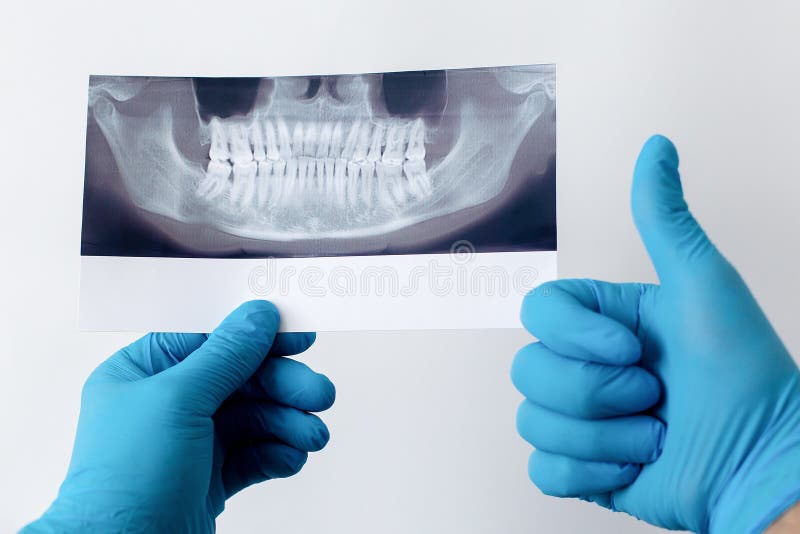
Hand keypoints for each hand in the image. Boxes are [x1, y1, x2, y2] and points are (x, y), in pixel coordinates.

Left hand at [24, 300, 334, 532]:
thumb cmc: (128, 481)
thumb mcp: (178, 401)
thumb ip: (225, 355)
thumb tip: (259, 314)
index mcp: (143, 373)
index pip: (209, 337)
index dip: (256, 333)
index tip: (299, 334)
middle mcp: (167, 404)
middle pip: (241, 378)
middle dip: (284, 386)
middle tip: (319, 393)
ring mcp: (190, 442)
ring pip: (254, 416)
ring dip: (289, 423)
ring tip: (314, 435)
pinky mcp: (209, 478)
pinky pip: (255, 454)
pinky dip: (278, 453)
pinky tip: (292, 457)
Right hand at [512, 135, 799, 532]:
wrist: (761, 465)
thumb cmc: (745, 376)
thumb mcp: (704, 285)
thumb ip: (665, 218)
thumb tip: (656, 147)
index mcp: (604, 324)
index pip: (538, 311)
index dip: (574, 336)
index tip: (631, 348)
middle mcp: (586, 368)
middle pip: (528, 370)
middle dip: (596, 392)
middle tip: (652, 394)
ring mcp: (582, 421)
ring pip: (533, 421)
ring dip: (603, 436)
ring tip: (651, 433)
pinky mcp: (584, 468)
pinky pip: (542, 469)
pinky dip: (588, 472)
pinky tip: (631, 466)